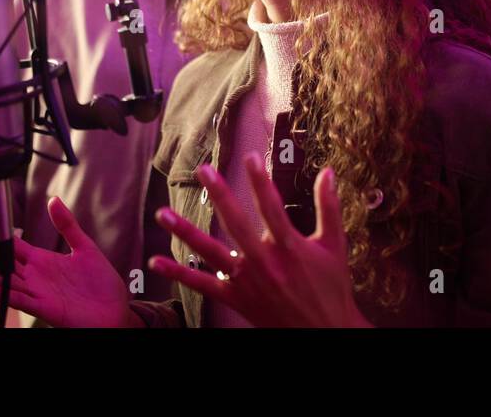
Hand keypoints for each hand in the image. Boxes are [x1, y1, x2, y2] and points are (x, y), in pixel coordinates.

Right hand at [0, 199, 134, 327]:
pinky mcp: (44, 307)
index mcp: (40, 260)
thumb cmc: (100, 283)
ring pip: (1, 278)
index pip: (9, 241)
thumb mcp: (85, 248)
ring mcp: (36, 291)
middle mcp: (33, 275)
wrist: (115, 311)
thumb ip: (67, 225)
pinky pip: (18, 298)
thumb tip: (53, 200)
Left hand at [148, 156, 371, 327]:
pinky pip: (203, 285)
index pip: (272, 206)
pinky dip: (179, 274)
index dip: (260, 180)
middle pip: (237, 224)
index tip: (250, 156)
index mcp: (290, 246)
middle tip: (204, 170)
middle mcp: (265, 262)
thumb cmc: (331, 287)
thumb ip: (329, 207)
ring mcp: (247, 282)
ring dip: (185, 233)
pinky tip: (156, 262)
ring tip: (162, 214)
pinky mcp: (236, 298)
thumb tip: (329, 172)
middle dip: (220, 195)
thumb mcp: (335, 246)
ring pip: (211, 253)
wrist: (324, 332)